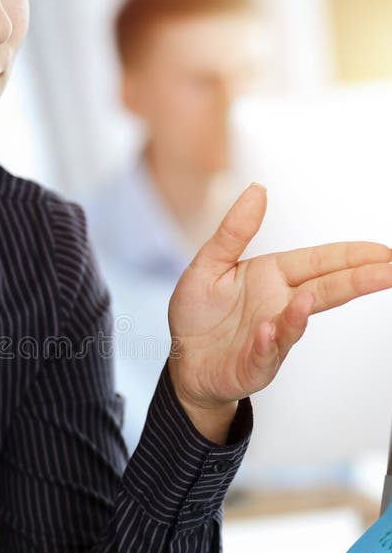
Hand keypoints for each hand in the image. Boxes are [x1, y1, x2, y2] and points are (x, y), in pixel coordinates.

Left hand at [168, 184, 391, 440]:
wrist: (182, 361)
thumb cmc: (198, 314)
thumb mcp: (208, 264)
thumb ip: (234, 231)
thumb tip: (257, 189)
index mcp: (273, 276)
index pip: (320, 262)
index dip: (352, 255)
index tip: (384, 252)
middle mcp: (280, 305)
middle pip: (326, 290)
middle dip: (359, 280)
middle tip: (390, 271)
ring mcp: (271, 337)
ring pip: (296, 323)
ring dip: (303, 312)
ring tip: (310, 299)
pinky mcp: (254, 363)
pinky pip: (264, 353)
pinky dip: (268, 342)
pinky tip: (268, 330)